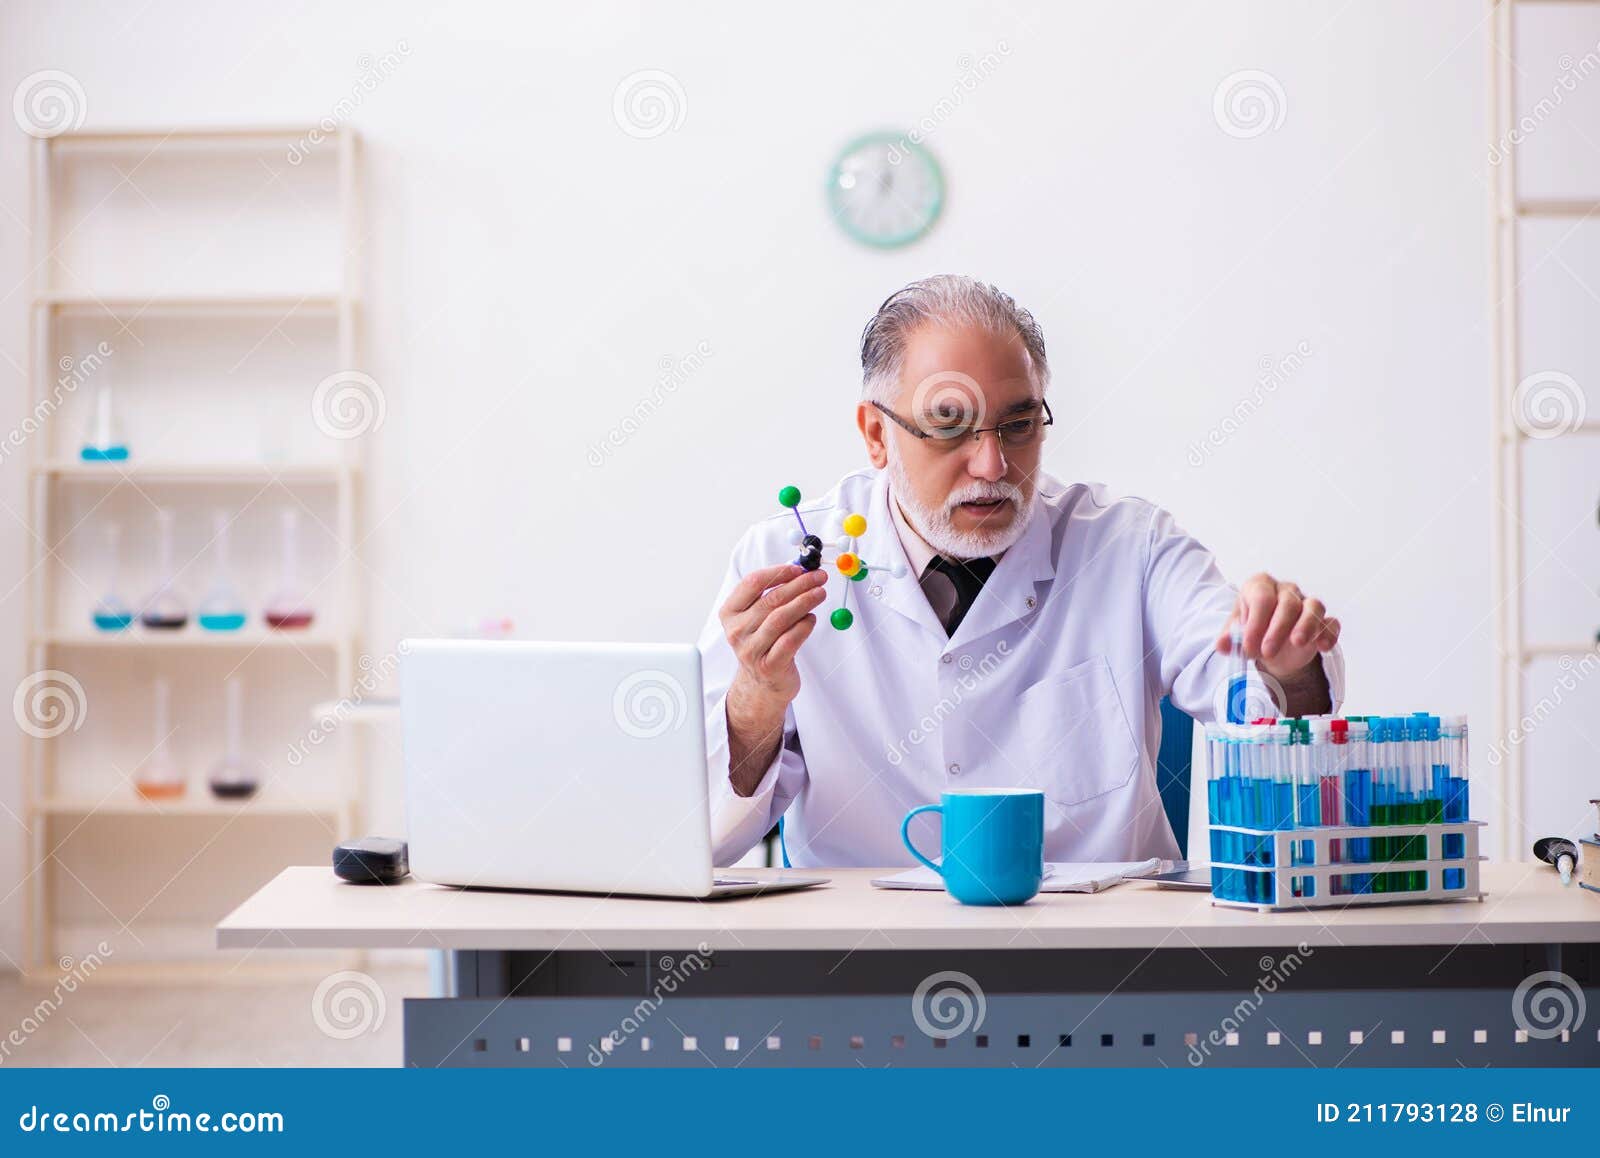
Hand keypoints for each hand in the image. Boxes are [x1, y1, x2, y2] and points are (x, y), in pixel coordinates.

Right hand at [720, 563, 828, 796]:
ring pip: (781, 618)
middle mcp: (736, 631)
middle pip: (771, 599)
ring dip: (805, 602)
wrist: (763, 684)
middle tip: (819, 577)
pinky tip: (812, 619)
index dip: (778, 572)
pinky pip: (791, 640)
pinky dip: (805, 626)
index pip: (752, 583)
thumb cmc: (764, 643)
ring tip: (820, 593)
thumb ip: (773, 594)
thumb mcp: (758, 618)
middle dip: (799, 585)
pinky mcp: (769, 666)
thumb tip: (801, 570)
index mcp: (730, 613)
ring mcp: (751, 650)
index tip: (799, 568)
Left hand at [1214, 572, 1339, 680]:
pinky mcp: (1323, 621)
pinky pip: (1331, 623)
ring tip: (1296, 643)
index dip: (1255, 621)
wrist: (1270, 647)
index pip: (1261, 596)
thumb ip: (1228, 639)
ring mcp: (1306, 603)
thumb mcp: (1236, 635)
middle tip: (1266, 652)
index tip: (1248, 646)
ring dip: (1306, 626)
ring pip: (1313, 607)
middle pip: (1287, 603)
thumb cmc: (1252, 632)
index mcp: (1260, 586)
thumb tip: (1222, 645)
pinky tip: (1322, 647)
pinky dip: (1328, 634)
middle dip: (1277, 629)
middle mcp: (1285, 590)